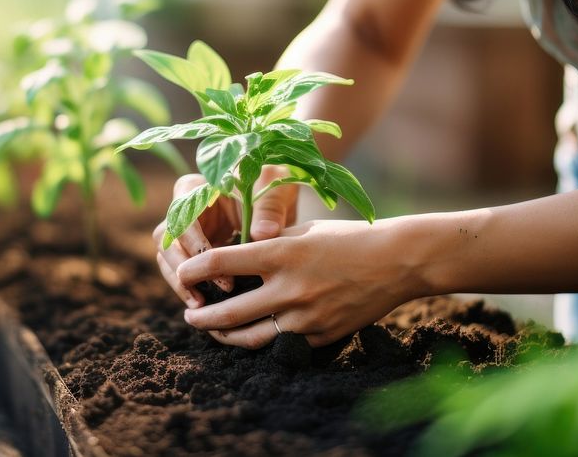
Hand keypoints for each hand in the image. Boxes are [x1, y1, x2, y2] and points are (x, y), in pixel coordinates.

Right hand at [153, 165, 297, 308]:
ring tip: (201, 306)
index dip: (194, 243)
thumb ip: (269, 208)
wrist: (273, 201)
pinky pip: (182, 273)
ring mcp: (184, 235)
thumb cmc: (269, 186)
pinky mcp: (192, 255)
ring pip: (166, 261)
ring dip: (181, 284)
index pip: (181, 217)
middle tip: (205, 292)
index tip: (218, 265)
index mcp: (194, 190)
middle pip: (165, 241)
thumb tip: (262, 234)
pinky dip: (190, 289)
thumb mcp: (274, 189)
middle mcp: (182, 212)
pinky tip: (206, 307)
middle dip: (182, 269)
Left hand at [176, 218, 420, 347]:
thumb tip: (233, 258)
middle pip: (228, 312)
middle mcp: (290, 287)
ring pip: (251, 338)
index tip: (182, 273)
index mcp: (281, 253)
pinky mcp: (320, 336)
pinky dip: (262, 341)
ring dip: (224, 337)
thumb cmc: (346, 238)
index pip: (222, 262)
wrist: (395, 262)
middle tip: (189, 316)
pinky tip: (251, 337)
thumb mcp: (302, 231)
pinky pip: (282, 345)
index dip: (194, 270)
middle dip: (201, 317)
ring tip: (212, 332)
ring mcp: (306, 316)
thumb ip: (268, 245)